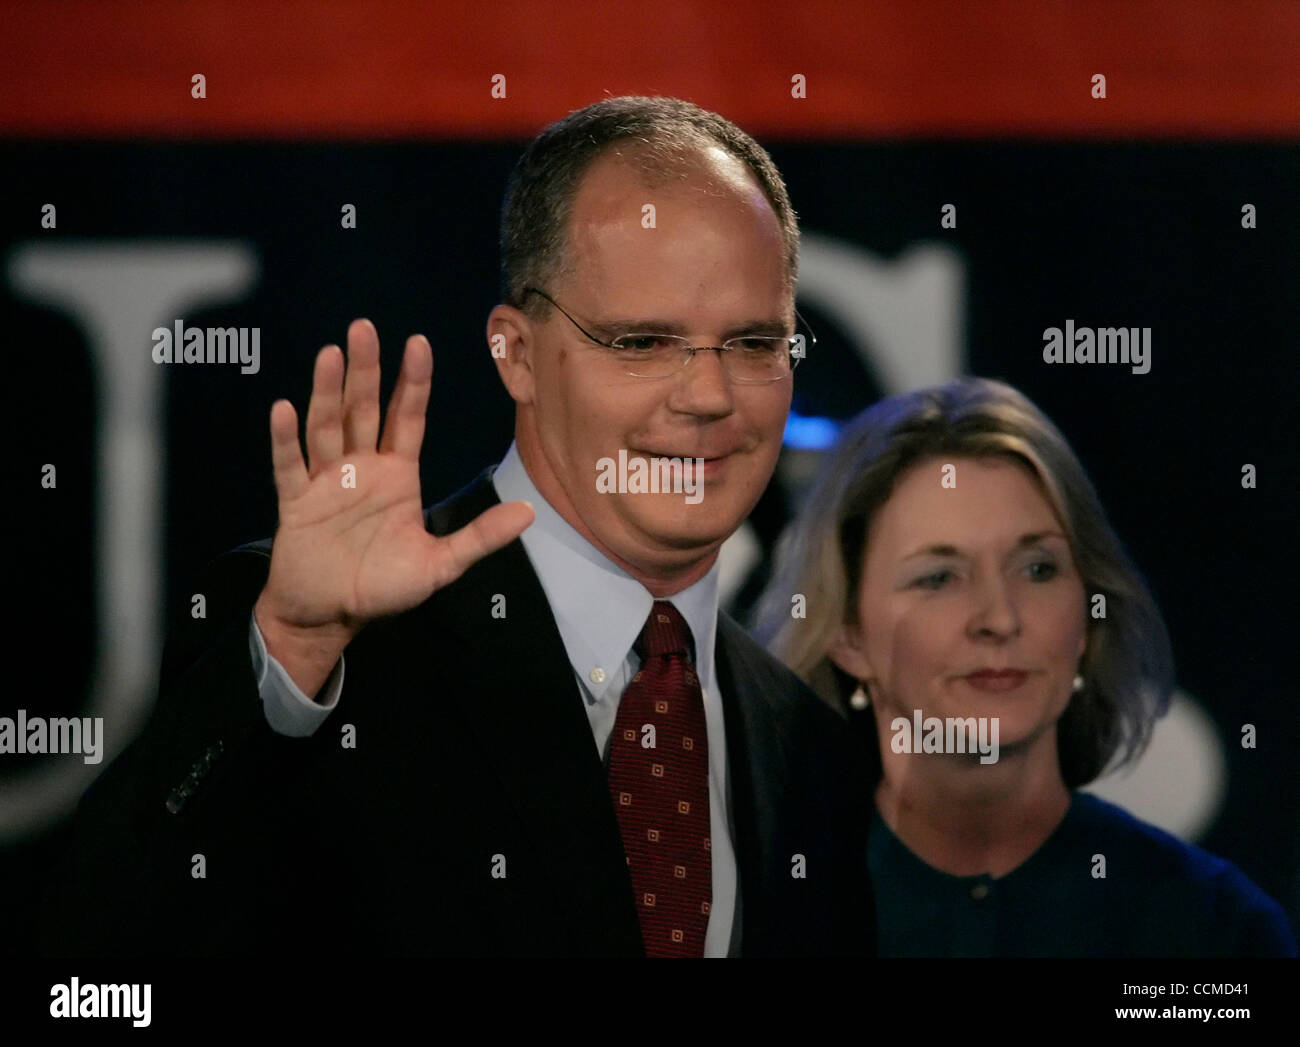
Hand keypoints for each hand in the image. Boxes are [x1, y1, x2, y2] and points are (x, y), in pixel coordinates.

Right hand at [254, 319, 532, 694]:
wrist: (330, 616)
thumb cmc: (383, 587)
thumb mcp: (440, 564)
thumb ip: (480, 537)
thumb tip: (529, 514)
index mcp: (397, 475)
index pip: (407, 418)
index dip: (413, 382)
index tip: (417, 342)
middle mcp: (362, 469)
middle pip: (364, 411)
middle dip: (365, 371)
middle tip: (364, 328)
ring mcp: (326, 482)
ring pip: (327, 427)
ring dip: (327, 392)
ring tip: (330, 353)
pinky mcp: (297, 502)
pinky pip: (290, 466)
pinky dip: (287, 439)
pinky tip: (284, 409)